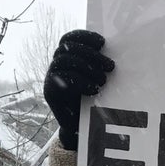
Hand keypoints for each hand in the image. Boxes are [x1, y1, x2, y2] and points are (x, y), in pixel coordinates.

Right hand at [44, 30, 114, 150]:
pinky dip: (80, 82)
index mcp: (67, 57)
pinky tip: (94, 89)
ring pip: (65, 61)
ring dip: (87, 67)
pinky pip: (62, 79)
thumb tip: (115, 53)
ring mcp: (50, 77)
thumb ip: (101, 65)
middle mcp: (56, 64)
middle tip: (110, 66)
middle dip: (91, 54)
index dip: (85, 37)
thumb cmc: (94, 102)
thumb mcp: (98, 79)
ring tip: (103, 80)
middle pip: (68, 48)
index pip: (70, 38)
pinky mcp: (49, 91)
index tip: (102, 42)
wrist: (82, 129)